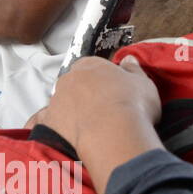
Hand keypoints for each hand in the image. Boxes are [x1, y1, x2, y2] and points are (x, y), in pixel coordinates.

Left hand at [27, 56, 161, 151]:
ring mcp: (56, 100)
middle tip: (103, 110)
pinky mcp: (50, 122)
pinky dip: (57, 127)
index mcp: (89, 65)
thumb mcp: (143, 83)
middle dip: (85, 94)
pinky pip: (49, 122)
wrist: (113, 134)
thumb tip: (128, 59)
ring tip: (93, 128)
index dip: (102, 80)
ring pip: (62, 103)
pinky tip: (69, 135)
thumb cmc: (131, 105)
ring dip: (72, 112)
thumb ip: (133, 69)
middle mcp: (68, 79)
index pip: (91, 66)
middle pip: (74, 84)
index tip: (112, 92)